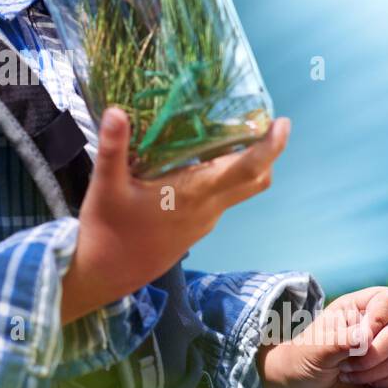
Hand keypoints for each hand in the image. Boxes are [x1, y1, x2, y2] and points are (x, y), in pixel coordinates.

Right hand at [61, 109, 291, 323]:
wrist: (104, 276)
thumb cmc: (107, 232)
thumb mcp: (105, 187)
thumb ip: (113, 148)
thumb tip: (117, 111)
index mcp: (193, 194)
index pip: (246, 169)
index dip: (270, 147)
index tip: (282, 125)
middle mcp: (207, 209)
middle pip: (254, 180)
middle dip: (264, 151)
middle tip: (255, 121)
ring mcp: (203, 222)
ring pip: (237, 190)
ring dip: (242, 164)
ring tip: (222, 133)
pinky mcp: (193, 229)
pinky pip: (218, 199)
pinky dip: (220, 178)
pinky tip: (194, 163)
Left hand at [257, 286, 387, 387]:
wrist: (300, 387)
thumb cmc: (304, 359)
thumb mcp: (315, 348)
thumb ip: (340, 341)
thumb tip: (366, 338)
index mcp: (356, 308)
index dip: (378, 319)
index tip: (358, 337)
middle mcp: (375, 325)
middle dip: (368, 356)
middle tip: (342, 363)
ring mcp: (384, 348)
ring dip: (369, 373)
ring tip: (345, 373)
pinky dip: (379, 384)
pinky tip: (359, 382)